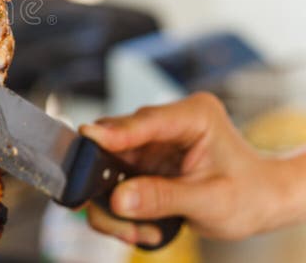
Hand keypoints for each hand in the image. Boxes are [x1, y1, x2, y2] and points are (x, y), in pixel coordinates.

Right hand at [79, 93, 305, 245]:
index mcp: (193, 116)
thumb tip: (117, 199)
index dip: (114, 133)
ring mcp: (151, 141)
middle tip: (118, 218)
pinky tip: (140, 227)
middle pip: (116, 142)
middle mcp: (166, 123)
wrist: (261, 201)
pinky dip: (120, 207)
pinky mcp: (142, 159)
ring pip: (108, 163)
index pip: (146, 121)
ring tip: (136, 232)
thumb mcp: (210, 202)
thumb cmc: (249, 195)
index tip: (86, 138)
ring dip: (113, 201)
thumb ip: (162, 198)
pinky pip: (114, 179)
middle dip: (109, 183)